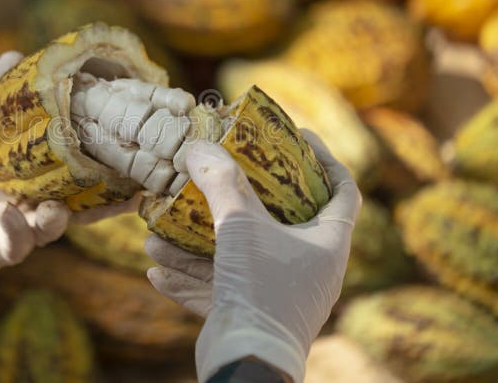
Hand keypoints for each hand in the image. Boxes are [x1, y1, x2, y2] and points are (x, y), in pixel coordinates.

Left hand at [0, 51, 137, 275]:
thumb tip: (14, 55)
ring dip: (58, 218)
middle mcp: (32, 199)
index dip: (100, 157)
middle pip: (79, 201)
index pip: (75, 165)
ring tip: (53, 209)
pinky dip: (14, 231)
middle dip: (103, 197)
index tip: (122, 141)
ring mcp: (18, 226)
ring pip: (54, 226)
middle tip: (124, 186)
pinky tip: (4, 214)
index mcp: (31, 170)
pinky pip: (15, 245)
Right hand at [145, 130, 360, 382]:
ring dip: (194, 246)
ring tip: (158, 232)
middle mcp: (307, 268)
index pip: (342, 191)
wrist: (248, 364)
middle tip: (219, 174)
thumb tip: (198, 146)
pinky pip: (218, 289)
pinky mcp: (251, 316)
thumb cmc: (262, 288)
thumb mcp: (241, 225)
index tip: (299, 136)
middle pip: (279, 221)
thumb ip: (220, 183)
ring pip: (236, 257)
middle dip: (238, 200)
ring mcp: (279, 293)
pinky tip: (155, 271)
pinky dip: (189, 279)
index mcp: (326, 243)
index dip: (324, 160)